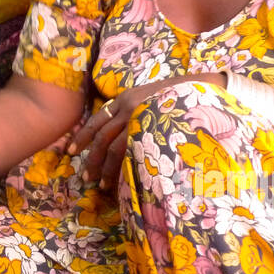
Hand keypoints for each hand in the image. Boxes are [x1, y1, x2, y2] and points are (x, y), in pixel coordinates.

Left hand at [67, 75, 225, 192]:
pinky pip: (132, 153)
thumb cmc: (176, 97)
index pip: (96, 120)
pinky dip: (123, 168)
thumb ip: (132, 111)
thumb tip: (116, 133)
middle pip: (101, 137)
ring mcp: (140, 119)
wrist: (203, 88)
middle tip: (85, 176)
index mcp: (125, 99)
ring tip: (101, 184)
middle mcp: (129, 107)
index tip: (70, 151)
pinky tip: (120, 180)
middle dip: (90, 158)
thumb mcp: (148, 97)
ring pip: (113, 148)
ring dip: (105, 168)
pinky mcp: (153, 132)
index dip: (82, 137)